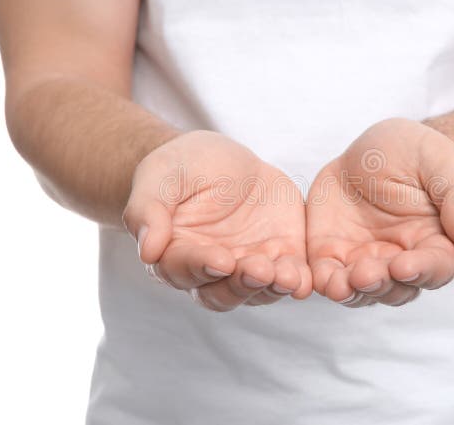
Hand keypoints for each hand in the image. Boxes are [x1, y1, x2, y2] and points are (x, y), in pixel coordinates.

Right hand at [123, 131, 311, 310]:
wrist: (223, 160)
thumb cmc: (182, 167)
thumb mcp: (161, 174)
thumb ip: (148, 209)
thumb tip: (147, 250)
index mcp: (175, 253)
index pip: (183, 269)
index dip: (201, 266)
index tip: (220, 260)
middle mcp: (211, 271)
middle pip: (223, 292)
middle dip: (241, 284)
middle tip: (258, 269)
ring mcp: (248, 267)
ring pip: (258, 291)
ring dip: (272, 288)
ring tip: (288, 276)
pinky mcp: (281, 256)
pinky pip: (291, 276)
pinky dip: (299, 282)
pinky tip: (307, 279)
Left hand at [306, 118, 453, 306]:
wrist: (375, 148)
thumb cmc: (417, 153)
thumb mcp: (441, 162)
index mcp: (435, 242)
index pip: (435, 268)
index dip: (421, 271)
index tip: (404, 266)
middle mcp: (402, 260)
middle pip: (396, 288)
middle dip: (381, 285)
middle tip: (366, 275)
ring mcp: (365, 261)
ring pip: (361, 291)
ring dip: (351, 291)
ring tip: (340, 284)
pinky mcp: (332, 254)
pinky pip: (327, 276)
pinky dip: (322, 282)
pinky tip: (315, 279)